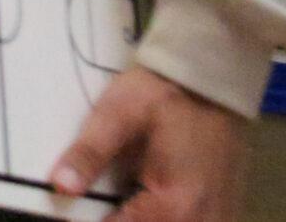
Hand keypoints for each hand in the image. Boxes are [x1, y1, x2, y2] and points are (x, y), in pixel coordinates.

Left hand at [50, 65, 247, 220]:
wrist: (213, 78)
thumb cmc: (164, 92)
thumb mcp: (117, 113)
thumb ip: (89, 153)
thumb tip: (60, 186)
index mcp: (176, 202)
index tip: (73, 212)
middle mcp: (204, 218)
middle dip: (120, 216)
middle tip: (100, 199)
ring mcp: (219, 217)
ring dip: (140, 214)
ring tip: (121, 195)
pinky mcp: (224, 210)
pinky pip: (190, 221)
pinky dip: (162, 214)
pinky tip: (146, 198)